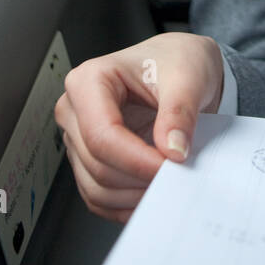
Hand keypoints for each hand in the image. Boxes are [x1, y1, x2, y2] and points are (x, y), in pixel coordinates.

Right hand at [54, 32, 224, 222]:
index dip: (137, 160)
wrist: (181, 67)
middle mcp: (76, 109)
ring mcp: (79, 137)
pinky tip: (153, 193)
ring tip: (169, 184)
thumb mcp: (188, 75)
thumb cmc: (176, 60)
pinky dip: (127, 204)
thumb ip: (180, 111)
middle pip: (98, 165)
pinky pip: (99, 197)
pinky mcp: (89, 160)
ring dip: (135, 195)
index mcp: (89, 80)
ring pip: (96, 188)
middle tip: (179, 177)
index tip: (172, 166)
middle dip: (140, 178)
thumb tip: (172, 149)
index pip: (102, 135)